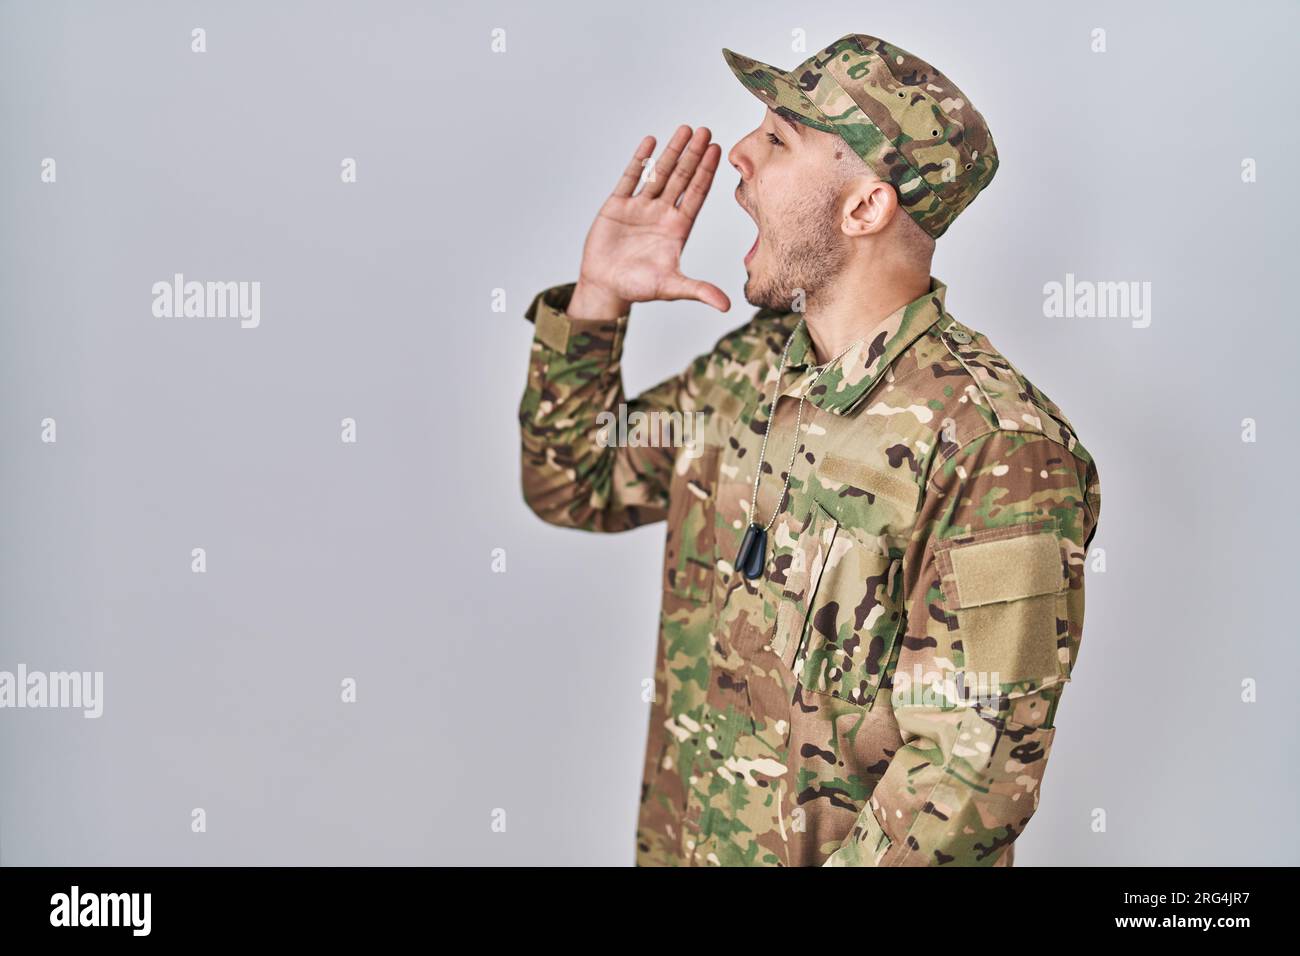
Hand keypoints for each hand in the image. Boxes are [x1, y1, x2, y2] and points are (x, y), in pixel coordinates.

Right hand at [569, 126, 730, 318]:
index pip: (696, 194)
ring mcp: (640, 208)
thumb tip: (727, 306)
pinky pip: (630, 178)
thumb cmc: (638, 289)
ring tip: (685, 129)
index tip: (718, 150)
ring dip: (671, 152)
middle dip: (693, 155)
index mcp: (677, 228)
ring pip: (658, 173)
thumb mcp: (671, 287)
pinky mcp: (617, 206)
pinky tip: (650, 142)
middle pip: (681, 178)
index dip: (706, 172)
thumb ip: (698, 291)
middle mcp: (661, 214)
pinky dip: (639, 160)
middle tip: (705, 131)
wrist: (604, 288)